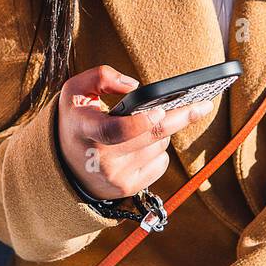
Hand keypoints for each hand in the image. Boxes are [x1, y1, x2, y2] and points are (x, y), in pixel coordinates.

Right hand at [56, 65, 212, 200]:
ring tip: (146, 125)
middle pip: (150, 137)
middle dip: (180, 118)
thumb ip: (102, 77)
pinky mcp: (128, 188)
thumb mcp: (76, 90)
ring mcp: (116, 176)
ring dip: (161, 132)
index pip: (115, 130)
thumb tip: (137, 88)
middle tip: (201, 105)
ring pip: (159, 147)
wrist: (64, 165)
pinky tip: (144, 145)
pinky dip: (159, 151)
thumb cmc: (76, 120)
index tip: (161, 109)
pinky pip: (160, 164)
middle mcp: (100, 157)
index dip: (141, 122)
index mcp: (85, 129)